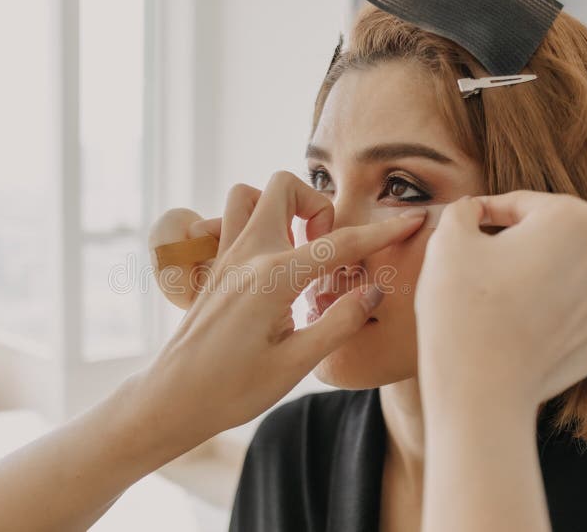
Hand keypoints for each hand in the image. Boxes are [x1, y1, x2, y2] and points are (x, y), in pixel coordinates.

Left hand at [138, 172, 428, 441]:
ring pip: (251, 196)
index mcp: (273, 278)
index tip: (413, 221)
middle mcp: (246, 255)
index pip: (340, 243)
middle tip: (327, 250)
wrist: (173, 398)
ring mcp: (224, 256)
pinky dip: (258, 223)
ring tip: (300, 250)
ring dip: (283, 208)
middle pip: (285, 187)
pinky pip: (233, 220)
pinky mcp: (213, 267)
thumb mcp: (296, 364)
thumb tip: (373, 290)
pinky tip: (272, 265)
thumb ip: (339, 321)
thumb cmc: (231, 388)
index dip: (382, 231)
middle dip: (318, 205)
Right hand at [414, 191, 586, 416]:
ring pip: (559, 275)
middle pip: (547, 238)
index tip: (461, 226)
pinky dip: (541, 314)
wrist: (480, 388)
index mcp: (576, 220)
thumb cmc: (463, 307)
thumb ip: (463, 210)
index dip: (484, 212)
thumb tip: (471, 211)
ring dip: (527, 278)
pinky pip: (566, 314)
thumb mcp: (448, 239)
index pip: (522, 203)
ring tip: (487, 298)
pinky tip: (508, 326)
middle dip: (512, 244)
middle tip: (472, 262)